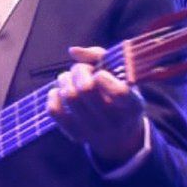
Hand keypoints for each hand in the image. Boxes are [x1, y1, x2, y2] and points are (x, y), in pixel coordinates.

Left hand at [47, 46, 145, 166]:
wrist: (119, 136)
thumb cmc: (119, 93)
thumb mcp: (121, 74)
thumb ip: (100, 56)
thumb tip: (73, 51)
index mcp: (133, 106)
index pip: (119, 92)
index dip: (103, 77)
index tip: (100, 73)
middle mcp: (115, 122)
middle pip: (86, 89)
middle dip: (79, 70)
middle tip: (81, 69)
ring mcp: (94, 132)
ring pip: (69, 97)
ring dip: (65, 79)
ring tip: (69, 77)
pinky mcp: (75, 135)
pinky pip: (54, 110)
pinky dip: (54, 94)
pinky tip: (61, 91)